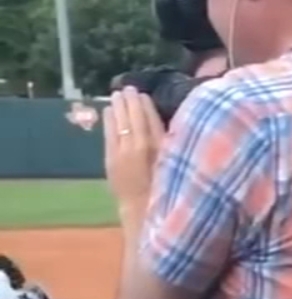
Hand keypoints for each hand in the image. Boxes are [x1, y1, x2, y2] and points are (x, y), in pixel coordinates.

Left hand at [103, 88, 164, 212]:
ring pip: (121, 121)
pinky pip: (109, 132)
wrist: (143, 210)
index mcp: (163, 147)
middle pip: (135, 116)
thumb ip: (170, 145)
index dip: (146, 105)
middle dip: (131, 101)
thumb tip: (162, 125)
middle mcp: (143, 145)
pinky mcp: (111, 157)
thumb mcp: (175, 165)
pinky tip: (108, 110)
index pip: (152, 119)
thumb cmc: (166, 190)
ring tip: (117, 94)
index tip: (143, 94)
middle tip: (128, 88)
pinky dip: (109, 119)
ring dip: (118, 106)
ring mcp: (124, 150)